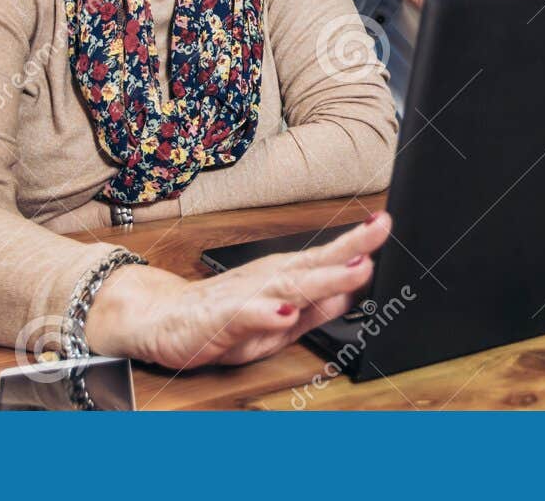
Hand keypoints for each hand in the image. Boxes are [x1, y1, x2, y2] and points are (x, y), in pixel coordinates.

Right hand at [86, 212, 392, 369]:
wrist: (160, 319)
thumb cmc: (221, 317)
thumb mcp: (278, 320)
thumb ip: (315, 308)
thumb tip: (350, 294)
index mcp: (285, 278)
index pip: (328, 260)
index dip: (358, 243)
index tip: (384, 223)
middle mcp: (269, 281)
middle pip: (315, 266)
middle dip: (349, 252)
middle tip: (379, 233)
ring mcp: (245, 297)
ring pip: (288, 288)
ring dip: (323, 278)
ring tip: (354, 268)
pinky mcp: (219, 320)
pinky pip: (244, 318)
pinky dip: (265, 316)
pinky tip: (285, 314)